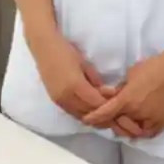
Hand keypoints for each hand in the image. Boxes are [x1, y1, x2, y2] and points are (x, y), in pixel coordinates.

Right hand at [31, 32, 145, 137]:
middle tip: (115, 113)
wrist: (43, 47)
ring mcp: (58, 100)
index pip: (97, 103)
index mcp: (75, 85)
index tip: (119, 105)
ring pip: (80, 116)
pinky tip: (91, 109)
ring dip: (93, 116)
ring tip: (105, 113)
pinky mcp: (55, 100)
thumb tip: (108, 93)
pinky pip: (72, 113)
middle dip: (103, 115)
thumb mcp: (85, 64)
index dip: (109, 106)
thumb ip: (95, 80)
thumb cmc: (66, 51)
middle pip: (89, 113)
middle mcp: (66, 97)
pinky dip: (83, 113)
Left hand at [81, 51, 163, 136]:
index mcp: (128, 99)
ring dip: (126, 128)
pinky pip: (149, 133)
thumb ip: (120, 88)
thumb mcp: (132, 74)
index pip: (105, 113)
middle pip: (118, 125)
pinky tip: (137, 126)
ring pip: (133, 132)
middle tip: (108, 118)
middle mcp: (138, 113)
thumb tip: (108, 95)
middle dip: (111, 122)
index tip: (86, 120)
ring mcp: (153, 119)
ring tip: (123, 121)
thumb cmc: (155, 67)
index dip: (94, 118)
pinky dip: (141, 131)